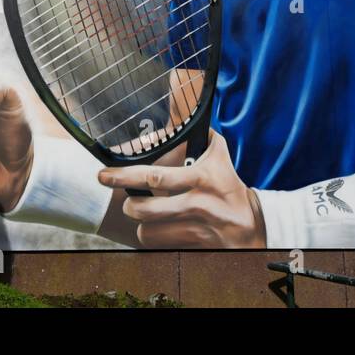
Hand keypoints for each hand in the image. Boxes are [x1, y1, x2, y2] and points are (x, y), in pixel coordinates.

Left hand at [98, 131, 265, 247]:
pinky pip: (158, 245)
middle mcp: (195, 203)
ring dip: (141, 224)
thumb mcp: (218, 154)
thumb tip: (179, 107)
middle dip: (129, 205)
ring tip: (146, 216)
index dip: (126, 176)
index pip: (157, 177)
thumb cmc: (228, 184)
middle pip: (144, 209)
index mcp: (200, 177)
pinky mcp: (192, 246)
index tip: (104, 174)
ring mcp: (193, 228)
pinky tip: (159, 229)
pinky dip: (153, 238)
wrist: (250, 224)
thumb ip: (199, 133)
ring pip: (146, 231)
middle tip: (128, 201)